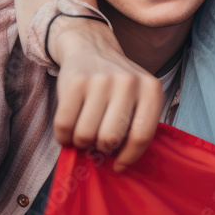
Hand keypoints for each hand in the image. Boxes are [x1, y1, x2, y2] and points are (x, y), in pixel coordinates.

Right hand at [51, 17, 163, 170]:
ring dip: (81, 143)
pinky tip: (68, 132)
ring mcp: (101, 81)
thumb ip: (136, 125)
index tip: (119, 166)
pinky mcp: (75, 82)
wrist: (91, 47)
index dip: (129, 157)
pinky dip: (63, 137)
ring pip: (85, 135)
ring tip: (85, 132)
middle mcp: (129, 83)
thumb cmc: (118, 85)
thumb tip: (120, 165)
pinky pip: (64, 126)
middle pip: (111, 139)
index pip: (142, 135)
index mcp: (151, 89)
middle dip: (102, 148)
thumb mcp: (139, 98)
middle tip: (98, 140)